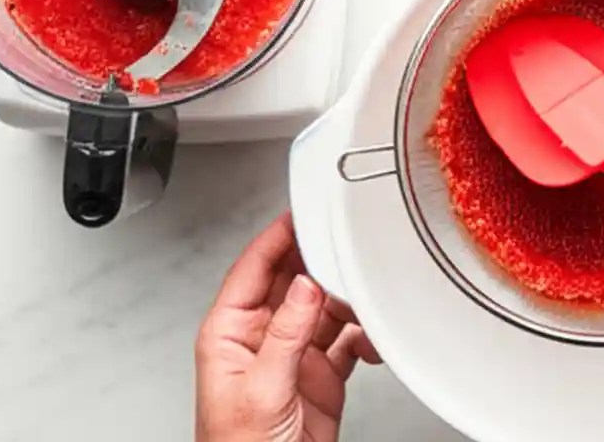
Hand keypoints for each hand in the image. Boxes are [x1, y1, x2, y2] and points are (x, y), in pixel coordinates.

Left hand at [195, 212, 381, 441]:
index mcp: (229, 333)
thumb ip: (286, 335)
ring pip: (325, 307)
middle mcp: (260, 338)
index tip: (300, 212)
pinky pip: (348, 339)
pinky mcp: (322, 374)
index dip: (277, 237)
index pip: (253, 269)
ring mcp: (293, 355)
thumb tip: (307, 287)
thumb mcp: (261, 390)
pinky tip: (374, 339)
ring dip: (349, 301)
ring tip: (368, 295)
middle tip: (347, 244)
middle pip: (293, 281)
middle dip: (321, 264)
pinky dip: (367, 336)